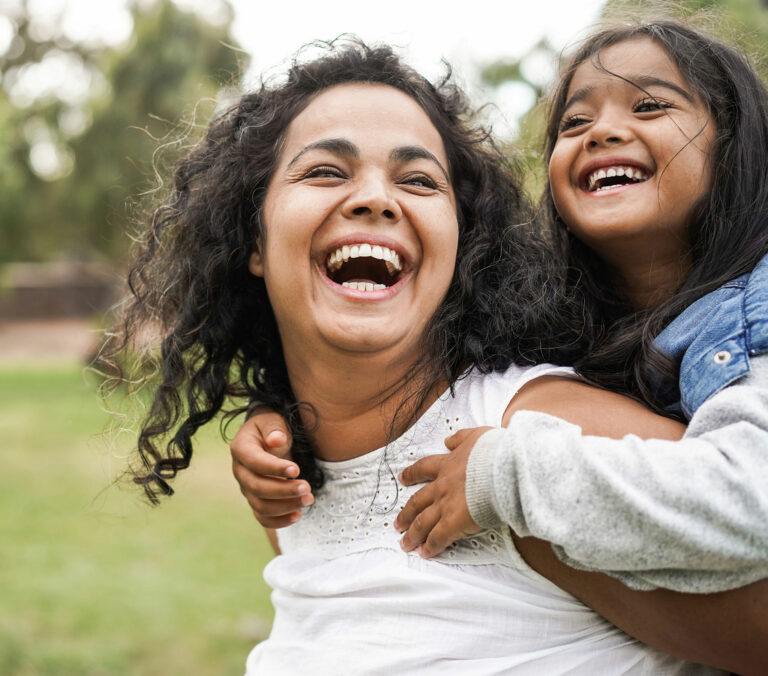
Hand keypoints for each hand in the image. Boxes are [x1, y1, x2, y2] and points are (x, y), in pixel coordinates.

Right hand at [231, 406, 313, 527]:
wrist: (268, 436)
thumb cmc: (272, 427)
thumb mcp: (272, 420)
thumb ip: (274, 428)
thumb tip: (276, 441)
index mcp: (241, 448)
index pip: (254, 462)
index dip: (274, 468)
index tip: (297, 470)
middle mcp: (240, 471)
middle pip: (257, 487)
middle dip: (283, 490)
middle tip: (307, 488)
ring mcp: (246, 488)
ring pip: (260, 505)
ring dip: (285, 506)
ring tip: (308, 500)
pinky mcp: (256, 499)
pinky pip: (263, 517)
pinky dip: (279, 521)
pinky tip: (298, 516)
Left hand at [394, 426, 489, 557]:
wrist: (502, 469)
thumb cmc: (495, 452)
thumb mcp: (476, 436)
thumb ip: (461, 438)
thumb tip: (448, 440)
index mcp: (448, 464)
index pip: (424, 468)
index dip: (412, 474)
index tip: (403, 479)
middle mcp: (442, 486)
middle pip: (417, 501)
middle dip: (406, 513)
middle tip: (397, 522)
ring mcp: (445, 505)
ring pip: (422, 522)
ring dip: (412, 534)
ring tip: (405, 543)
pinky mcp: (454, 522)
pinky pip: (437, 538)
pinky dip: (430, 547)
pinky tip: (425, 553)